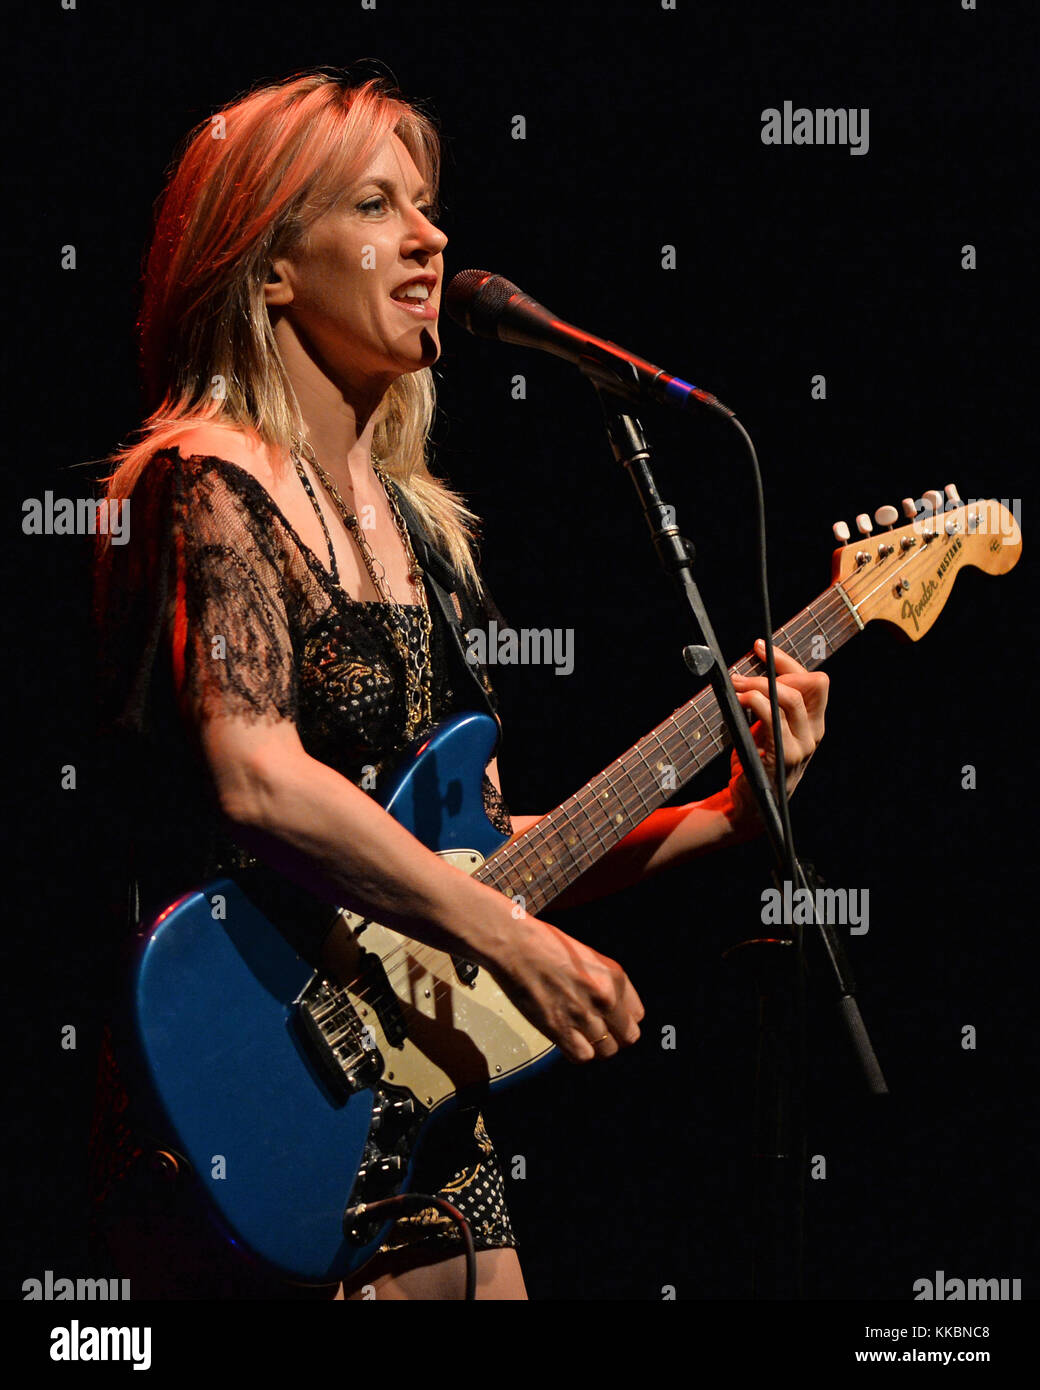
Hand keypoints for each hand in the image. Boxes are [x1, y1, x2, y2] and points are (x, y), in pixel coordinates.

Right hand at [487, 913, 644, 1064]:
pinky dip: (576, 1052)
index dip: (623, 1020)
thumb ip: (604, 983)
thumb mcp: (589, 958)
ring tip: (580, 1035)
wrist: (516, 946)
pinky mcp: (560, 1029)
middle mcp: (605, 997)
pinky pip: (582, 1057)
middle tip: (598, 1032)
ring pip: (606, 1051)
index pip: (637, 1015)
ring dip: (594, 1046)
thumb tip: (609, 1006)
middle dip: (614, 1037)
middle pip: (628, 1037)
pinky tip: (567, 1039)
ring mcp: (584, 1015)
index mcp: (615, 977)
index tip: (611, 1020)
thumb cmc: (546, 945)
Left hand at [725, 639, 828, 831]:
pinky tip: (740, 700)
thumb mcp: (765, 729)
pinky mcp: (786, 757)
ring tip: (736, 686)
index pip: (815, 680)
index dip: (787, 660)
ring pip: (793, 698)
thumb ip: (767, 704)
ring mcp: (804, 746)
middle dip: (774, 671)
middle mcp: (815, 733)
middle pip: (811, 683)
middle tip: (742, 674)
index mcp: (813, 723)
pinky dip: (756, 703)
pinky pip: (774, 718)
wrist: (748, 805)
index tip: (760, 647)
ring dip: (760, 686)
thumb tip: (749, 670)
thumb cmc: (755, 763)